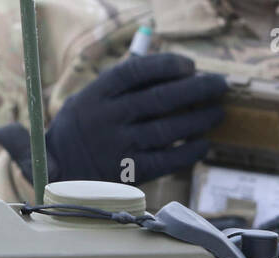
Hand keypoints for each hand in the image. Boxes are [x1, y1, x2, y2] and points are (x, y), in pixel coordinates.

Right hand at [0, 53, 226, 184]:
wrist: (58, 175)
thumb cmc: (82, 131)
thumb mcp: (85, 100)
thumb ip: (119, 84)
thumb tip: (160, 61)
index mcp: (95, 95)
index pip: (135, 72)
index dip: (166, 66)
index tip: (190, 66)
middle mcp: (108, 119)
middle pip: (159, 99)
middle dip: (195, 90)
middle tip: (220, 85)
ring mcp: (120, 147)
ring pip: (167, 129)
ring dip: (198, 120)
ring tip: (218, 112)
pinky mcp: (130, 173)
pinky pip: (166, 161)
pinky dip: (188, 152)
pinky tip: (205, 144)